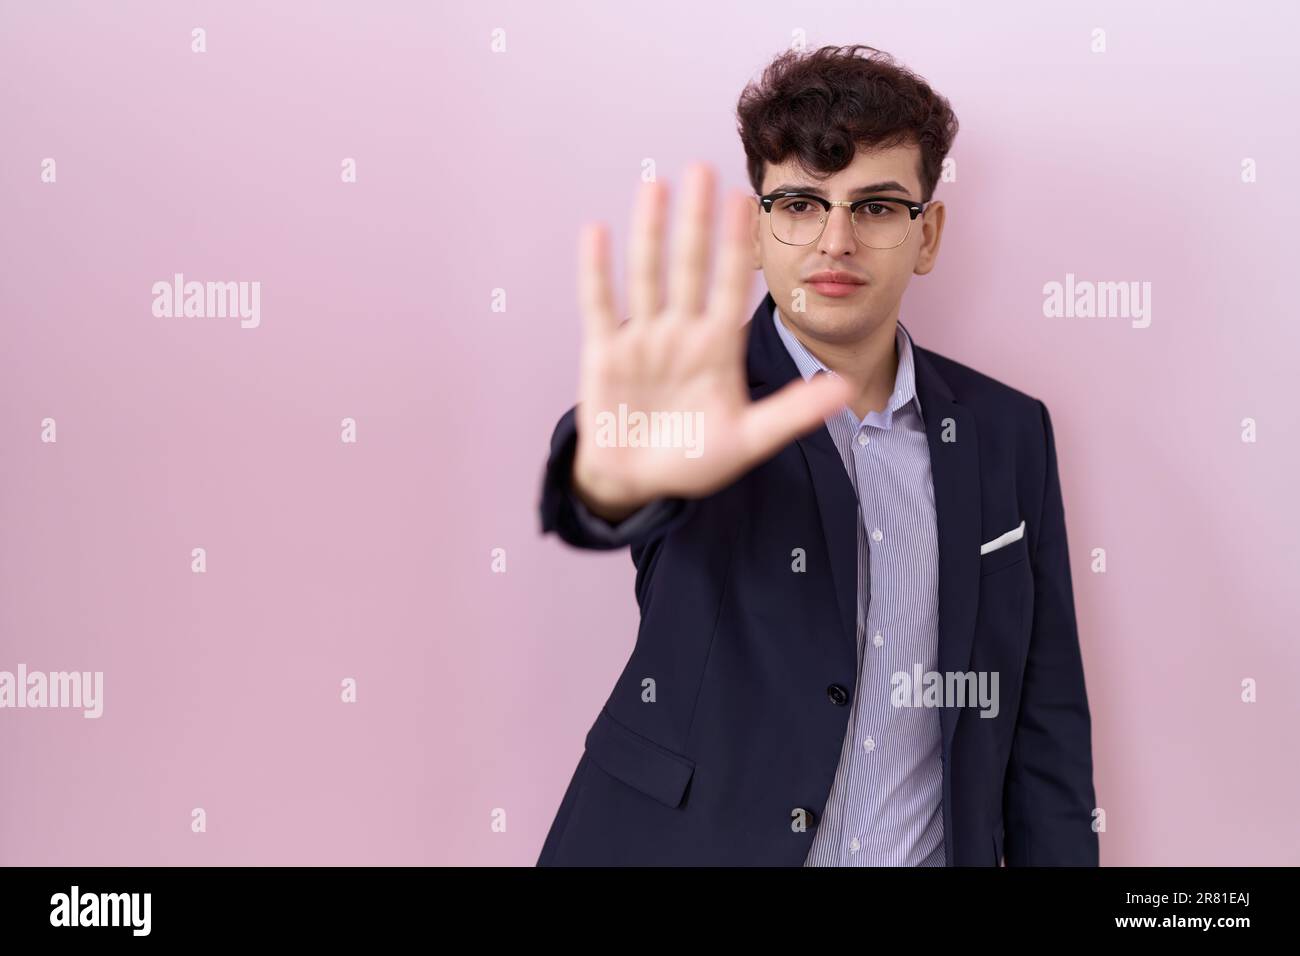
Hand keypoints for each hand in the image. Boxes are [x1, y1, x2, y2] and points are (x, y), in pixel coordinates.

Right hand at [570, 162, 852, 520]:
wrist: (639, 485)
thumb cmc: (694, 461)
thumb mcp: (749, 439)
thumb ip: (794, 412)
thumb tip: (848, 388)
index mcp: (717, 348)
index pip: (733, 285)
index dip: (739, 246)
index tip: (749, 200)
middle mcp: (681, 333)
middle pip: (689, 266)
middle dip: (696, 221)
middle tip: (702, 167)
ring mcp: (643, 339)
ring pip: (647, 274)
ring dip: (650, 232)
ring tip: (655, 185)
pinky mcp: (604, 354)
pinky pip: (600, 304)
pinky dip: (596, 271)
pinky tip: (596, 232)